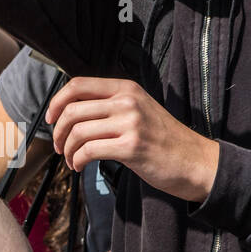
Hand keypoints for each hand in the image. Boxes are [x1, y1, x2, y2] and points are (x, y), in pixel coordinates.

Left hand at [47, 77, 219, 201]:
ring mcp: (130, 123)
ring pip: (77, 131)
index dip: (56, 102)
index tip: (50, 118)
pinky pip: (89, 150)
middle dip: (57, 130)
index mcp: (127, 88)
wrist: (200, 163)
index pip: (77, 85)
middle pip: (72, 110)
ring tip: (71, 159)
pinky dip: (77, 160)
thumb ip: (111, 105)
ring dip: (67, 149)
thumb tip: (71, 110)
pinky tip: (80, 166)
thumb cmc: (166, 140)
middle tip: (58, 145)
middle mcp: (127, 101)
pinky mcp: (131, 147)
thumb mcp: (140, 110)